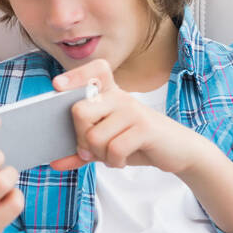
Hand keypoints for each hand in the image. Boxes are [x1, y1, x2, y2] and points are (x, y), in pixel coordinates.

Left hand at [47, 59, 205, 173]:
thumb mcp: (107, 146)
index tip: (58, 86)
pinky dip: (114, 161)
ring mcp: (133, 110)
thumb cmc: (138, 143)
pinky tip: (122, 159)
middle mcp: (120, 97)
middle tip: (93, 149)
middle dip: (81, 138)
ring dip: (100, 155)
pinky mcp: (145, 127)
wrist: (179, 151)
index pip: (95, 70)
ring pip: (94, 136)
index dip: (75, 75)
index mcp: (110, 95)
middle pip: (79, 111)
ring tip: (112, 155)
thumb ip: (81, 151)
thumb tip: (54, 162)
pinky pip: (114, 148)